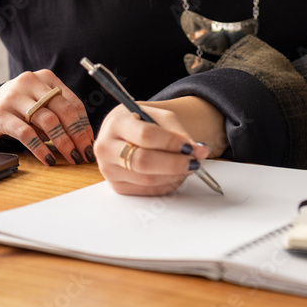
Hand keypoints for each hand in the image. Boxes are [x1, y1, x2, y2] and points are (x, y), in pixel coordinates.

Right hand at [0, 69, 94, 166]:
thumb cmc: (22, 106)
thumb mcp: (41, 102)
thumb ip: (60, 113)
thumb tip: (84, 139)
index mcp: (47, 78)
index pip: (73, 102)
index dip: (84, 125)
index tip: (90, 143)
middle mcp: (31, 83)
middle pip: (63, 110)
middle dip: (77, 135)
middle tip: (85, 153)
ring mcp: (14, 98)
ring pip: (47, 120)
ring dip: (63, 142)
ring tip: (71, 157)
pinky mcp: (0, 115)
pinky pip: (26, 133)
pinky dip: (40, 148)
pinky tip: (48, 159)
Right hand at [94, 97, 222, 195]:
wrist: (129, 130)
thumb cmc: (146, 121)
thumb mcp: (162, 116)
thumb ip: (179, 132)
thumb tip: (200, 151)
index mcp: (116, 122)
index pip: (145, 135)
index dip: (170, 143)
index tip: (190, 146)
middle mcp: (106, 147)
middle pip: (142, 161)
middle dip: (174, 163)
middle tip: (195, 161)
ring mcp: (108, 170)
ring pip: (146, 179)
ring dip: (174, 175)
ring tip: (189, 165)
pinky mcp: (117, 186)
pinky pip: (146, 190)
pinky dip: (166, 184)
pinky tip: (176, 174)